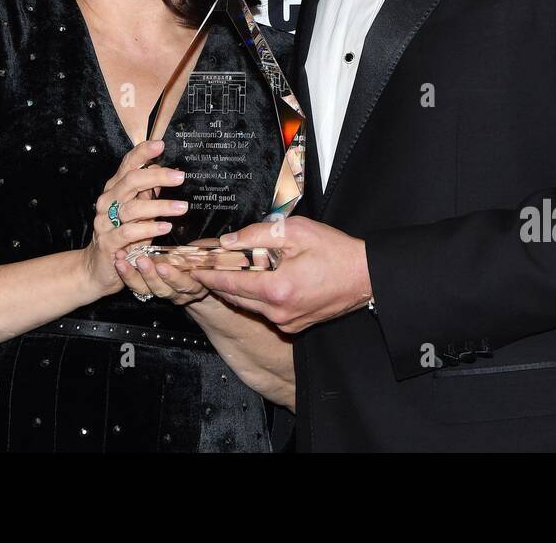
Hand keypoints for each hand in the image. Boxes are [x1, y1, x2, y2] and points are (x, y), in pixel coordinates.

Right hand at [83, 139, 188, 298]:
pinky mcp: (108, 243)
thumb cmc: (123, 235)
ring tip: (182, 208)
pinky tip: (165, 227)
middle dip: (157, 176)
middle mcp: (107, 201)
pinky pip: (129, 232)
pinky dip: (149, 229)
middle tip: (180, 177)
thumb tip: (164, 172)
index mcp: (115, 189)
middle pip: (131, 181)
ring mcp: (105, 222)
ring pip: (133, 207)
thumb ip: (147, 192)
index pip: (128, 165)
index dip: (142, 153)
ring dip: (160, 206)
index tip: (160, 144)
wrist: (99, 267)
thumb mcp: (137, 211)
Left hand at [113, 239, 212, 306]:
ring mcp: (163, 292)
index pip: (185, 285)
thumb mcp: (212, 254)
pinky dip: (127, 274)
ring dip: (133, 276)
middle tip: (141, 260)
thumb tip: (222, 242)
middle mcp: (178, 293)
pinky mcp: (149, 288)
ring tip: (122, 261)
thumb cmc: (206, 259)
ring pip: (146, 290)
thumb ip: (212, 251)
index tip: (164, 264)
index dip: (174, 276)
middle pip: (163, 290)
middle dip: (150, 276)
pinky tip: (119, 261)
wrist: (199, 277)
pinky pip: (137, 286)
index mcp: (196, 285)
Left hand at [190, 216, 372, 332]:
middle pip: (235, 296)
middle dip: (218, 280)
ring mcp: (286, 321)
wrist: (365, 276)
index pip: (229, 283)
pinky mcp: (294, 324)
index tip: (190, 266)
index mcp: (277, 289)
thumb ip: (257, 236)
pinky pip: (265, 310)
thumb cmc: (335, 251)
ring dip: (237, 288)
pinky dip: (256, 295)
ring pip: (249, 304)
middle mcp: (278, 312)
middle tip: (203, 264)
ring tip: (226, 269)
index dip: (206, 274)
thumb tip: (228, 242)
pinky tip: (258, 278)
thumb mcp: (295, 231)